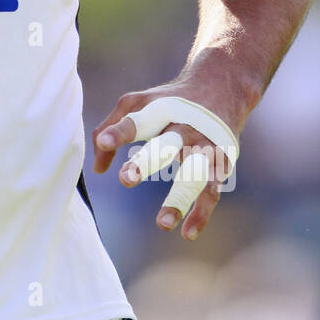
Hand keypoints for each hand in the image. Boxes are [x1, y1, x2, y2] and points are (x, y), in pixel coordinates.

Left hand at [92, 83, 237, 240]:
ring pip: (195, 173)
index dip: (119, 132)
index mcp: (160, 111)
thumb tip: (98, 170)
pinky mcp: (221, 164)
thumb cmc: (168, 101)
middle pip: (167, 144)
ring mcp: (205, 146)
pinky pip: (212, 192)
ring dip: (180, 197)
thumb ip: (111, 129)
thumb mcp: (137, 104)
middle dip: (148, 161)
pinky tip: (187, 234)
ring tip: (162, 223)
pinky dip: (202, 214)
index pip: (137, 121)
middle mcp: (184, 127)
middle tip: (127, 178)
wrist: (222, 85)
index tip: (103, 142)